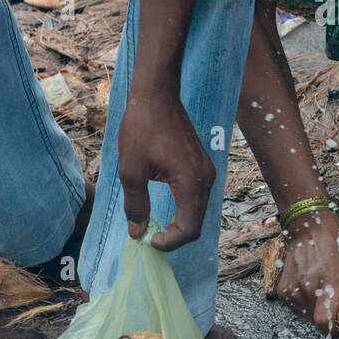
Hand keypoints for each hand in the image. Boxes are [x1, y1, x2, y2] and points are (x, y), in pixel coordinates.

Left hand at [118, 93, 215, 250]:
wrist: (156, 96)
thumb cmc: (142, 129)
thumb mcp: (131, 171)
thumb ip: (136, 205)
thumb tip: (138, 233)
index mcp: (191, 182)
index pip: (189, 229)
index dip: (170, 243)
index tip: (148, 241)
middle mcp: (206, 179)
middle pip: (197, 223)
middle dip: (174, 235)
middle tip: (149, 235)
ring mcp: (207, 170)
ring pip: (198, 210)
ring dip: (179, 222)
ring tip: (155, 222)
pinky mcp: (202, 164)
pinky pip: (197, 195)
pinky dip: (183, 207)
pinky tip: (165, 204)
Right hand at [276, 211, 338, 331]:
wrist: (313, 226)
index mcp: (331, 281)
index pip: (324, 321)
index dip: (332, 330)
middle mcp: (309, 285)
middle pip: (316, 319)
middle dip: (327, 319)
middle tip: (335, 308)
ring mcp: (294, 287)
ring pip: (304, 315)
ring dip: (314, 312)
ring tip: (323, 297)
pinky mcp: (283, 288)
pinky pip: (294, 307)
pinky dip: (303, 305)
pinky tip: (312, 293)